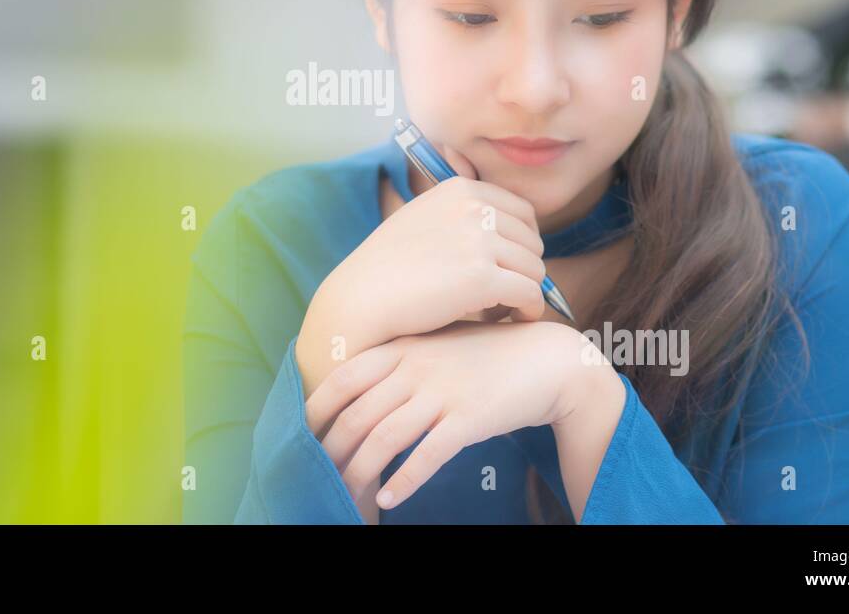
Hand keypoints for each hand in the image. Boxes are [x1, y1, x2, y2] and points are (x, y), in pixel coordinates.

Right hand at [298, 141, 547, 395]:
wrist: (360, 299)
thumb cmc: (388, 266)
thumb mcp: (423, 217)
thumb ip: (461, 212)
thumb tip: (506, 221)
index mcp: (461, 189)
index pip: (524, 212)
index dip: (522, 244)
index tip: (509, 267)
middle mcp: (473, 207)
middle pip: (533, 242)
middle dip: (522, 270)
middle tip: (501, 294)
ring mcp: (478, 241)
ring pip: (535, 270)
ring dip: (523, 292)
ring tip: (498, 308)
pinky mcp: (482, 278)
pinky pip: (531, 294)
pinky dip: (529, 311)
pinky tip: (514, 320)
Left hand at [305, 319, 593, 513]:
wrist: (545, 361)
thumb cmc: (486, 357)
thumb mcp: (436, 349)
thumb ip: (399, 364)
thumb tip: (359, 394)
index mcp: (403, 348)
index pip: (343, 377)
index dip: (317, 408)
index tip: (304, 434)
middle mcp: (416, 368)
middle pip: (356, 414)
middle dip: (332, 451)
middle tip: (319, 476)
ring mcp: (442, 392)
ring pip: (384, 438)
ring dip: (360, 473)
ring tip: (348, 496)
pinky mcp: (468, 419)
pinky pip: (427, 455)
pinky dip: (403, 481)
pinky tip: (389, 500)